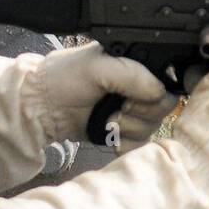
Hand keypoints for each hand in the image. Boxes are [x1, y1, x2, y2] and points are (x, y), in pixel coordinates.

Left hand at [37, 42, 176, 151]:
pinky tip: (110, 135)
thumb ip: (132, 75)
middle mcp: (137, 86)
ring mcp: (131, 110)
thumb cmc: (63, 78)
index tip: (131, 98)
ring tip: (108, 120)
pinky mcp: (123, 132)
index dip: (154, 94)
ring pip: (152, 127)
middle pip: (163, 107)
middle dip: (140, 112)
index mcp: (136, 64)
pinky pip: (139, 144)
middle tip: (119, 108)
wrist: (41, 108)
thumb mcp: (98, 66)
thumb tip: (159, 91)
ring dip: (129, 128)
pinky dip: (125, 142)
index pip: (166, 81)